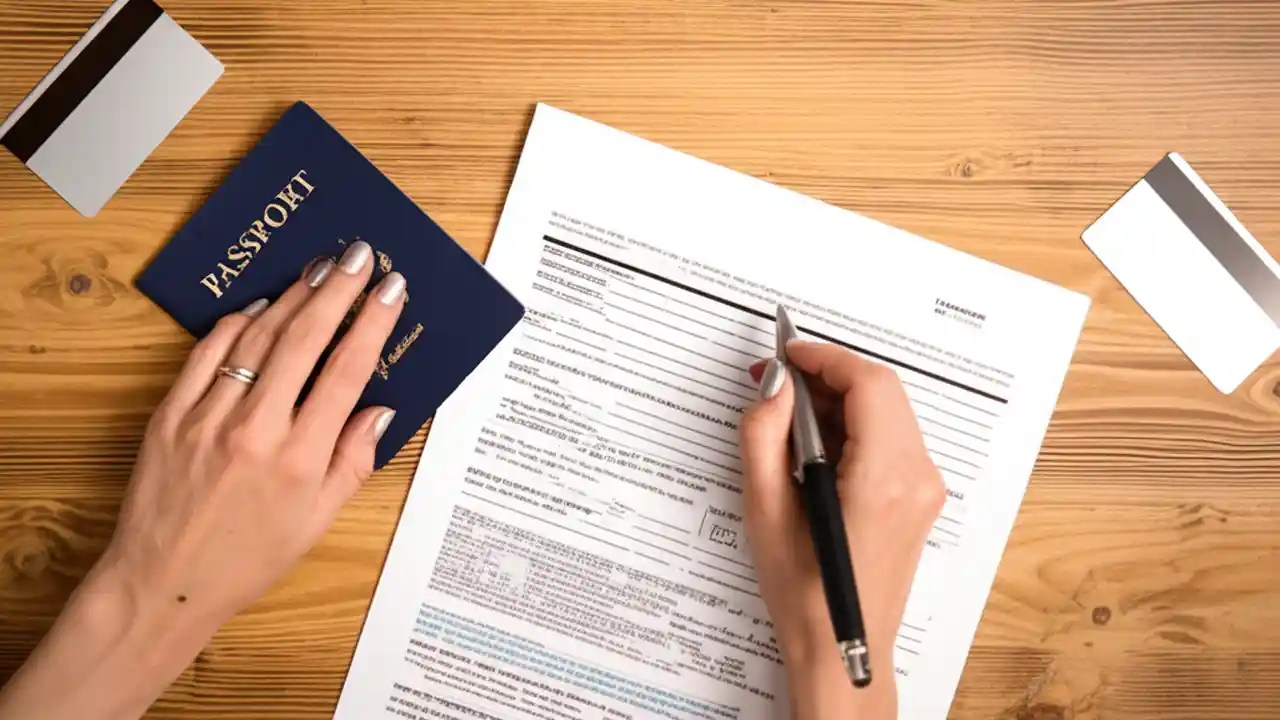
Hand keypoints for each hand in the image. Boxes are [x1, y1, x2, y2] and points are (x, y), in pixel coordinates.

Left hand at [0, 241, 406, 719]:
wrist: (163, 580)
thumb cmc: (247, 557)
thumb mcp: (318, 520)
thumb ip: (353, 460)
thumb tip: (381, 410)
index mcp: (301, 459)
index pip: (346, 371)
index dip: (373, 322)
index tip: (391, 289)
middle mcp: (256, 430)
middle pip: (305, 339)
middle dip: (338, 290)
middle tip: (359, 256)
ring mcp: (208, 417)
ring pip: (258, 338)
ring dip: (293, 296)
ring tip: (320, 268)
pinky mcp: (171, 414)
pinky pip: (208, 353)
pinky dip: (238, 323)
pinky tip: (262, 307)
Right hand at [741, 341, 943, 719]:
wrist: (840, 648)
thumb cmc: (803, 593)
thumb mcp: (765, 509)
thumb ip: (764, 435)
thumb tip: (774, 385)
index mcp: (883, 478)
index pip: (867, 384)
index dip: (824, 358)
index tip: (786, 355)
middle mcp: (916, 477)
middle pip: (881, 391)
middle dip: (827, 376)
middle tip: (775, 383)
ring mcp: (924, 488)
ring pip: (887, 411)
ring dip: (838, 400)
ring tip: (786, 417)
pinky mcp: (918, 497)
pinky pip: (890, 438)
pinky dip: (853, 426)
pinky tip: (813, 443)